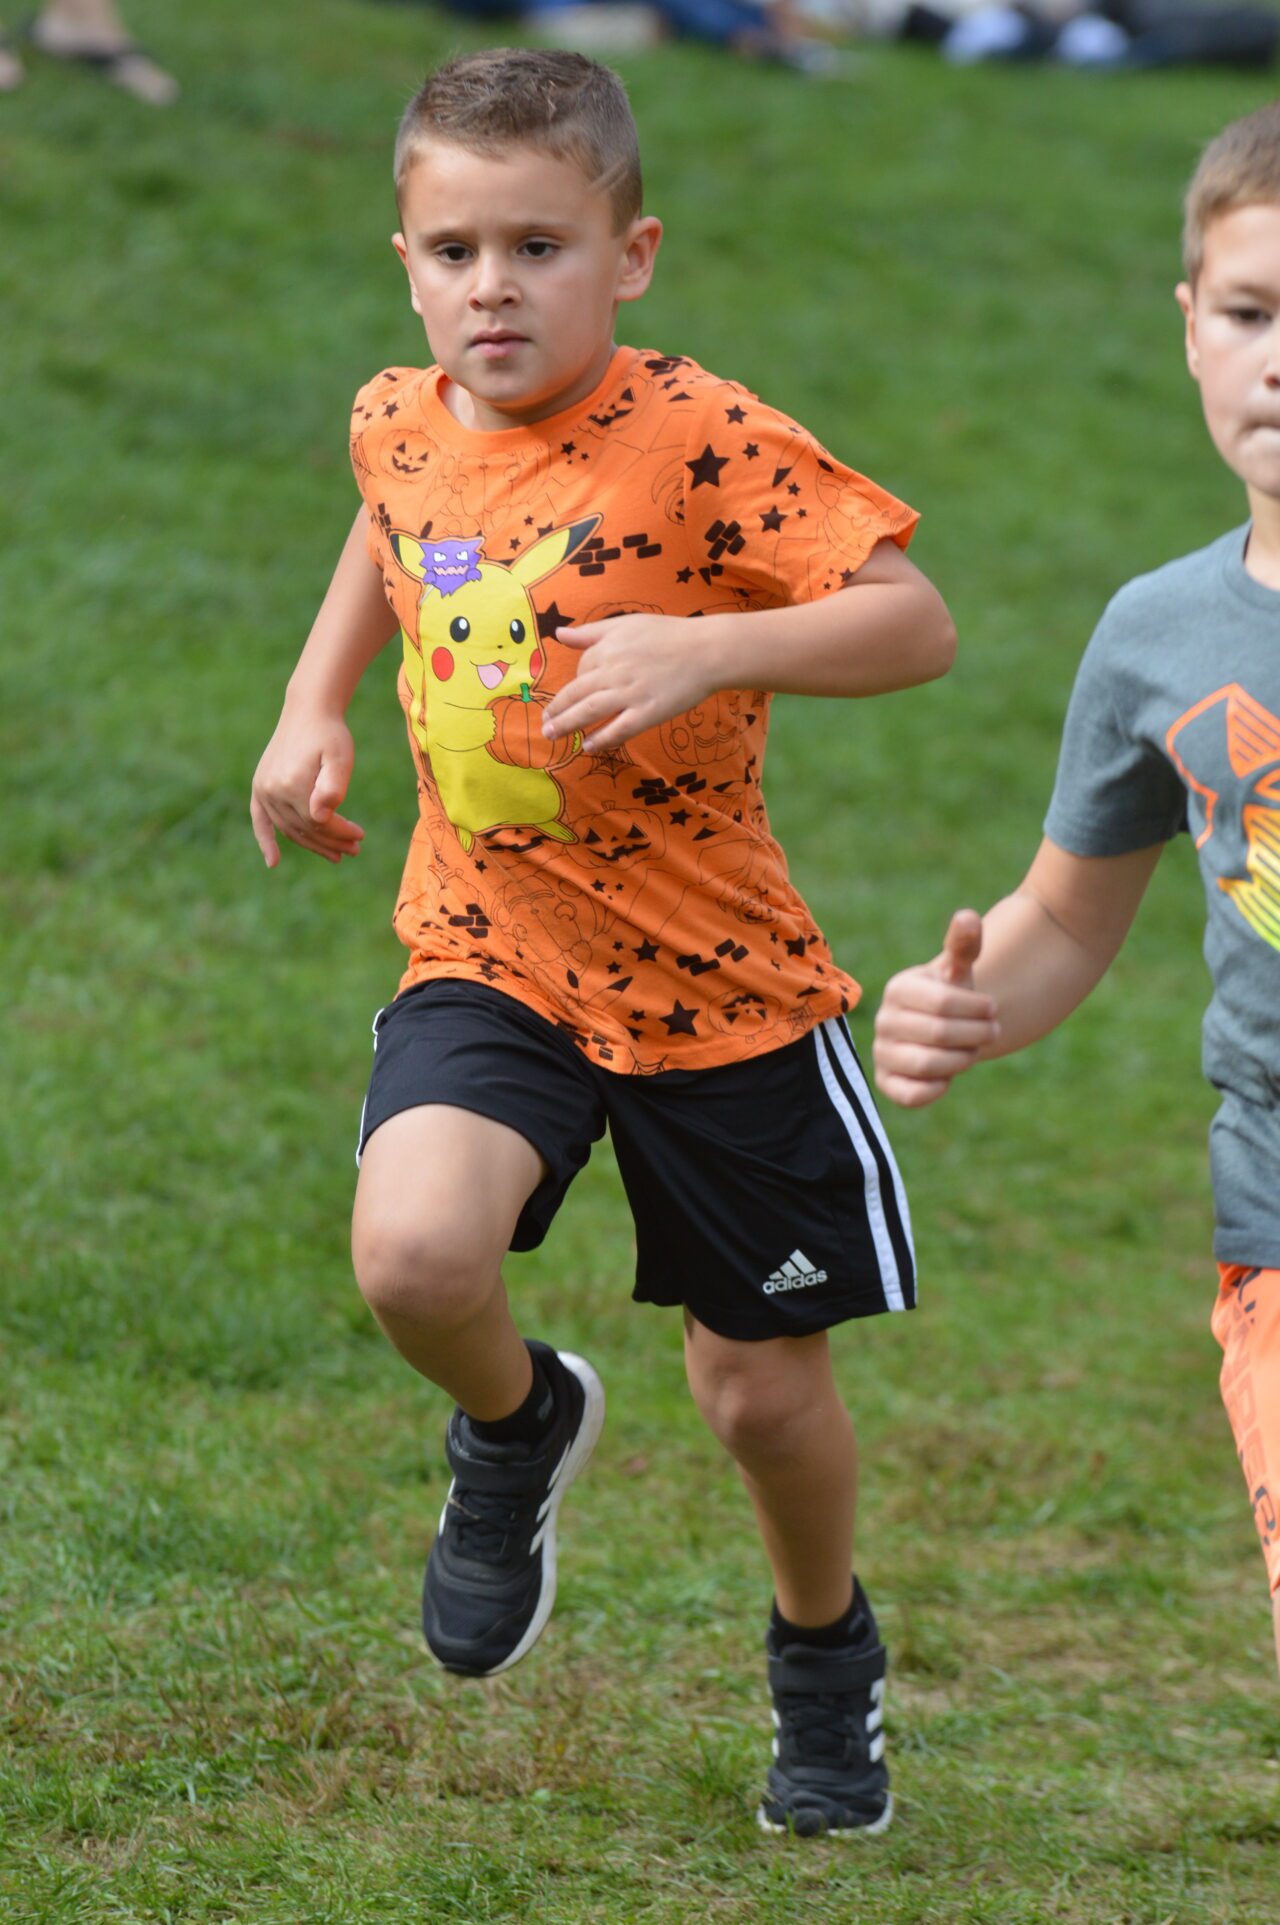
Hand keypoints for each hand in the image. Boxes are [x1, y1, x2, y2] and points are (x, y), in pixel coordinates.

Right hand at [250, 704, 363, 867]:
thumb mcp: (340, 756)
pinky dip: (266, 841)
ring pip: (289, 829)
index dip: (341, 833)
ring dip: (312, 845)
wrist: (308, 711)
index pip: (320, 823)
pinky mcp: (259, 787)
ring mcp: (263, 790)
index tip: (360, 837)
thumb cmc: (330, 734)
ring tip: (337, 854)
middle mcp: (273, 791)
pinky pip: (260, 821)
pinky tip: (273, 862)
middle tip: (355, 850)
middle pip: (305, 829)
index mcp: (293, 785)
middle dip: (331, 842)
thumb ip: (333, 786)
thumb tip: (321, 817)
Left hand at [542, 614, 722, 751]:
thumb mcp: (626, 624)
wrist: (706, 651)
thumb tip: (559, 634)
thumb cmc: (669, 634)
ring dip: (568, 725)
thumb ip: (590, 632)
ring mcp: (630, 694)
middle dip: (556, 711)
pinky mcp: (647, 713)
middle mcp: (613, 671)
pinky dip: (601, 739)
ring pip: (589, 712)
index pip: (582, 669)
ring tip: (552, 736)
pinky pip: (618, 729)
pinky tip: (588, 746)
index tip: (579, 692)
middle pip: (576, 693)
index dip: (577, 681)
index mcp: (608, 648)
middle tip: (544, 725)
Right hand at [873, 909, 998, 1107]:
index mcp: (899, 988)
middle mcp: (884, 1020)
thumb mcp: (959, 969)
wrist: (937, 1028)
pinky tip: (949, 1075)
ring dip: (963, 1059)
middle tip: (992, 1031)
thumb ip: (964, 944)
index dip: (979, 1009)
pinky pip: (912, 1095)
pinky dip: (937, 1088)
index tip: (993, 1008)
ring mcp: (882, 1052)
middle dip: (977, 1034)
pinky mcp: (886, 1082)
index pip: (944, 1003)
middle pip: (940, 1034)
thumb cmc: (951, 995)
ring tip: (972, 1050)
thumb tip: (968, 917)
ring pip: (929, 1065)